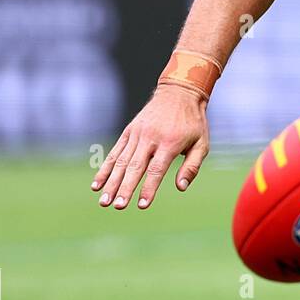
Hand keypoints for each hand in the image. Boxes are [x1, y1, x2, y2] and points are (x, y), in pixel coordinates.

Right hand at [92, 84, 209, 209]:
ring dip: (111, 182)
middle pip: (134, 167)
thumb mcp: (202, 143)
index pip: (156, 169)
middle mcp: (150, 138)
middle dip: (125, 188)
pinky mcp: (129, 131)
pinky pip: (115, 152)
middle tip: (118, 206)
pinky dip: (105, 169)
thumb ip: (192, 166)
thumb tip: (180, 187)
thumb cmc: (193, 123)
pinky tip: (97, 184)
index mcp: (170, 143)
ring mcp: (137, 134)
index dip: (148, 188)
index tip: (142, 205)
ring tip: (103, 201)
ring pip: (121, 161)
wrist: (179, 92)